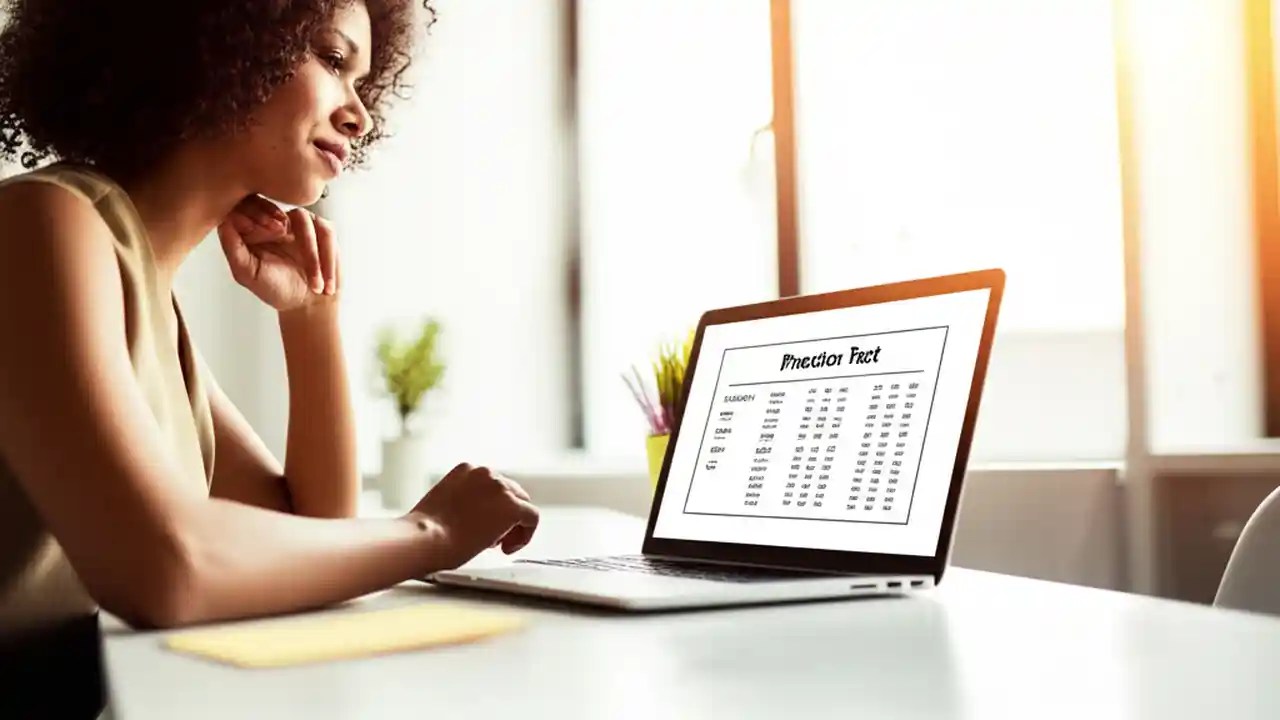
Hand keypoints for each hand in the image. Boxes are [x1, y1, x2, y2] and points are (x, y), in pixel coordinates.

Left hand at [217, 194, 339, 312]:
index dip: (251, 216)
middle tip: (281, 242)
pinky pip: (326, 232)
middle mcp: (274, 220)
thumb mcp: (247, 273)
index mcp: (251, 228)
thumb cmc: (276, 289)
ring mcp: (300, 223)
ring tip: (312, 280)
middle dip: (275, 225)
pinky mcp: (323, 229)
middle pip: (271, 204)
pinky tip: (322, 280)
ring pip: (302, 219)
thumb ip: (233, 248)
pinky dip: (326, 258)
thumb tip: (224, 221)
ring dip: (309, 251)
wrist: (307, 303)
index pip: (246, 206)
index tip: (259, 235)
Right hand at [409, 463, 539, 568]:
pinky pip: (532, 518)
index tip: (484, 524)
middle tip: (493, 537)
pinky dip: (525, 534)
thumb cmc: (426, 531)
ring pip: (522, 504)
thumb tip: (481, 517)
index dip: (492, 507)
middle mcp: (485, 473)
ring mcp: (500, 488)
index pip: (491, 485)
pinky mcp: (512, 507)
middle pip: (510, 492)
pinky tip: (509, 547)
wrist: (424, 538)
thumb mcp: (445, 505)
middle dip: (504, 515)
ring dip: (513, 524)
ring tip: (498, 544)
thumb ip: (466, 502)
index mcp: (466, 470)